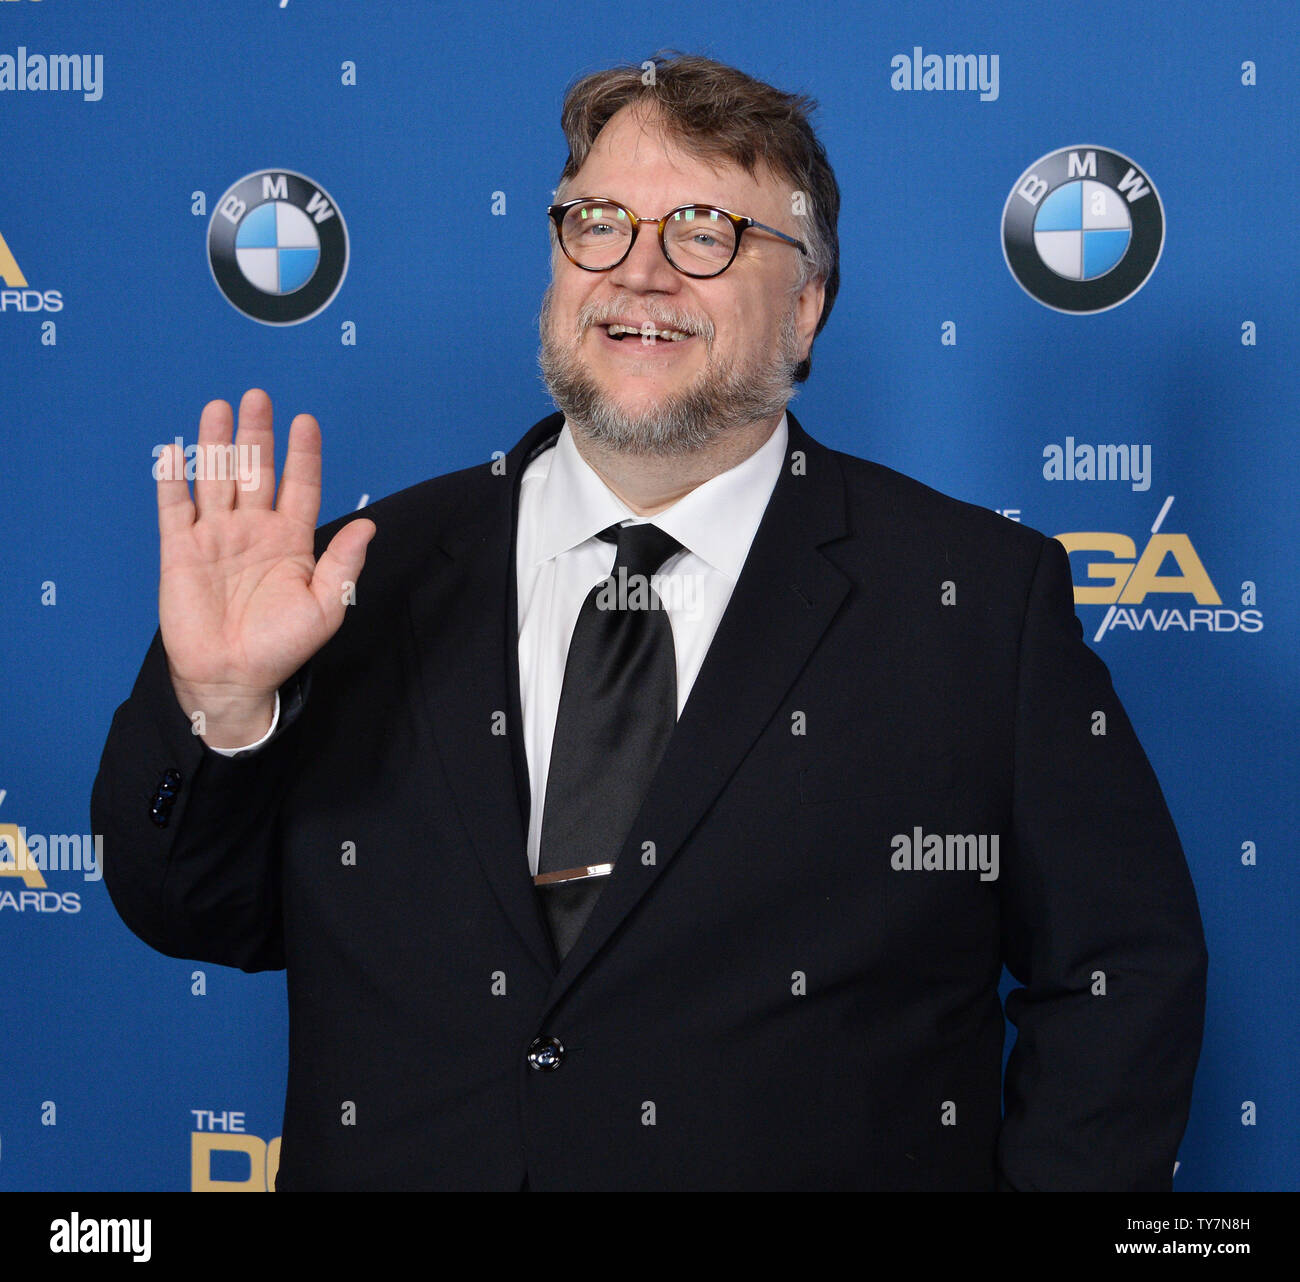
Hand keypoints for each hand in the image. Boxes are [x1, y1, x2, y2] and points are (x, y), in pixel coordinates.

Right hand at [157, 388, 374, 747]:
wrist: (235, 676)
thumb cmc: (283, 645)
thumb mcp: (326, 606)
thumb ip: (344, 564)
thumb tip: (370, 525)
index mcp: (292, 540)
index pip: (300, 486)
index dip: (303, 455)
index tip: (306, 422)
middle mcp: (254, 530)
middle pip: (256, 471)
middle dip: (257, 434)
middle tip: (258, 396)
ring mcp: (217, 537)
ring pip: (217, 479)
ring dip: (217, 444)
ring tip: (220, 407)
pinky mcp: (180, 551)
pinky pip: (175, 508)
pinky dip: (174, 480)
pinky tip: (175, 452)